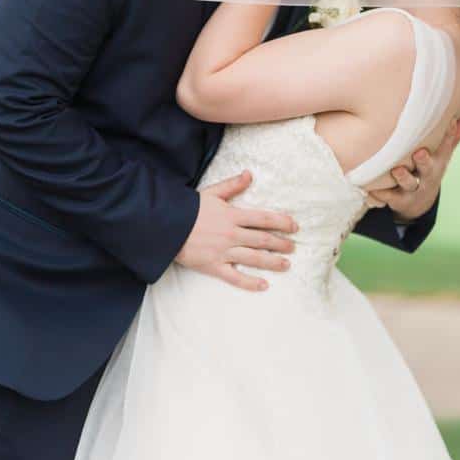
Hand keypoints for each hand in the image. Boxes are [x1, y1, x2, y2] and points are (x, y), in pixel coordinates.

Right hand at [176, 170, 297, 291]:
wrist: (165, 226)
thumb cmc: (188, 209)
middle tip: (293, 247)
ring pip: (254, 258)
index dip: (281, 222)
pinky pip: (235, 277)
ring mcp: (223, 252)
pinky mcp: (214, 266)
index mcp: (232, 215)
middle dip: (281, 243)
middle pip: (263, 239)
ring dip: (272, 262)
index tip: (294, 226)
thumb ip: (232, 185)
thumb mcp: (211, 193)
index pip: (263, 218)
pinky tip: (264, 285)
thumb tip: (249, 174)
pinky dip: (250, 282)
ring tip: (286, 264)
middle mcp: (231, 234)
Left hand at [367, 118, 459, 221]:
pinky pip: (388, 197)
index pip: (445, 149)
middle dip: (424, 161)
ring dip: (403, 177)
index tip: (448, 122)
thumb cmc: (427, 171)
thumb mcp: (441, 157)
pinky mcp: (398, 201)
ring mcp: (413, 190)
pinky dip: (380, 194)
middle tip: (419, 153)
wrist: (419, 204)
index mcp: (438, 163)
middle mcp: (427, 177)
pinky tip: (372, 189)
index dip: (448, 137)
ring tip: (396, 170)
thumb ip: (450, 140)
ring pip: (408, 184)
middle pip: (428, 169)